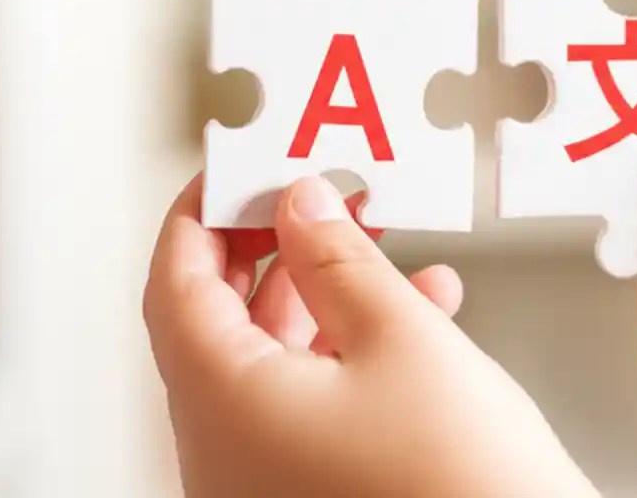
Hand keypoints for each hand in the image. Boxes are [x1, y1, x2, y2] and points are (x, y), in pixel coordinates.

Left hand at [144, 175, 595, 497]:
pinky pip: (307, 401)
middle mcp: (224, 451)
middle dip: (270, 248)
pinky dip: (347, 348)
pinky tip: (414, 306)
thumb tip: (300, 206)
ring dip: (319, 293)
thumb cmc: (461, 486)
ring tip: (369, 239)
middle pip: (218, 320)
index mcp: (224, 403)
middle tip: (306, 195)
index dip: (204, 214)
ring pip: (269, 359)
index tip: (239, 172)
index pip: (175, 282)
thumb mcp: (401, 336)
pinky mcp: (308, 491)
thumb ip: (337, 258)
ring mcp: (263, 479)